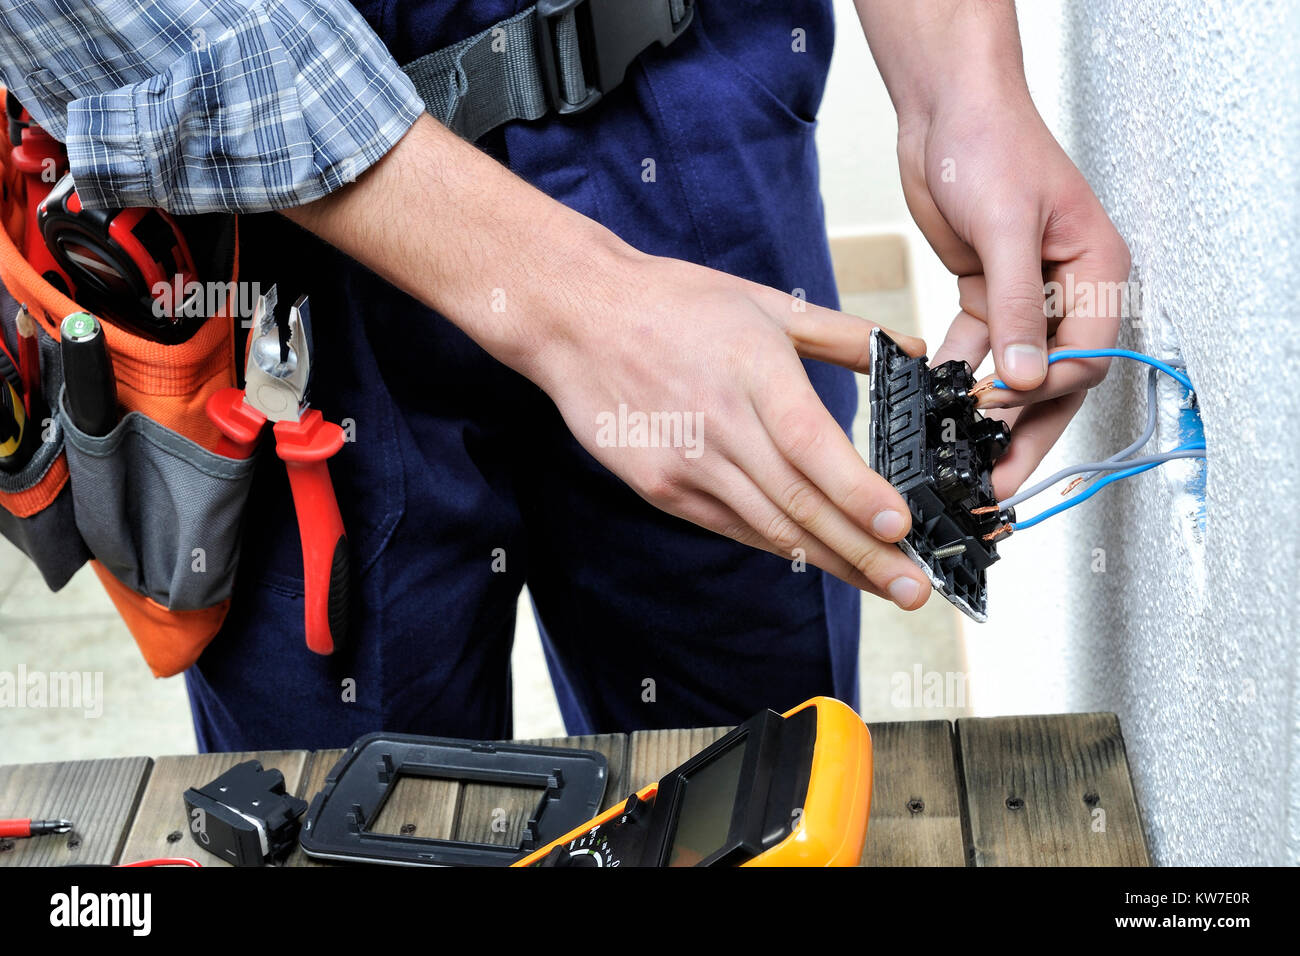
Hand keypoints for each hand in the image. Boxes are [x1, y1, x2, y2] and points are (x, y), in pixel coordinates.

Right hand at [525, 249, 933, 608]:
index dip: (857, 492)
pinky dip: (779, 546)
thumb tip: (910, 349)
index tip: (902, 528)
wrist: (576, 318)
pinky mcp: (660, 488)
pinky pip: (731, 526)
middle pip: (797, 502)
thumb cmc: (671, 303)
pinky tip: (817, 559)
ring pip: (768, 527)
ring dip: (829, 561)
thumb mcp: (764, 302)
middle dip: (862, 552)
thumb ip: (842, 334)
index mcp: (751, 371)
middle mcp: (719, 424)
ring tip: (880, 584)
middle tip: (913, 588)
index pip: (810, 445)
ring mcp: (685, 464)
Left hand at [898, 88, 1130, 498]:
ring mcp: (1026, 296)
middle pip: (1052, 383)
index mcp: (1099, 273)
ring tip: (961, 461)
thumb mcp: (1005, 228)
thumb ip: (1015, 307)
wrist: (947, 110)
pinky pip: (976, 350)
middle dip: (1022, 434)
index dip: (1045, 392)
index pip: (1087, 358)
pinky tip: (933, 405)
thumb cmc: (993, 144)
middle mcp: (1068, 292)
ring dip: (986, 416)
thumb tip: (1027, 378)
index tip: (1001, 409)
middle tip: (994, 486)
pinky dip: (956, 377)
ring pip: (1014, 375)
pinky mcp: (986, 293)